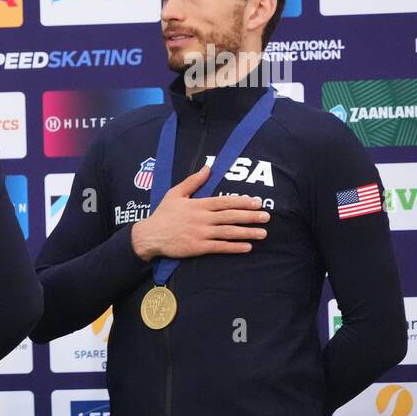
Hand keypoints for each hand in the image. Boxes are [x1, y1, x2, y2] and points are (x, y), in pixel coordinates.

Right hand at [130, 164, 269, 261]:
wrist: (149, 236)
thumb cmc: (163, 214)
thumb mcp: (175, 193)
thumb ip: (193, 181)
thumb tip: (208, 167)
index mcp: (198, 204)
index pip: (224, 201)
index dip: (242, 202)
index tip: (257, 202)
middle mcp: (202, 218)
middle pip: (230, 216)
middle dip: (250, 216)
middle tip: (267, 217)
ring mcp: (200, 233)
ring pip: (228, 232)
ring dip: (247, 232)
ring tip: (262, 233)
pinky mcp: (197, 247)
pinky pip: (220, 247)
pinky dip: (234, 247)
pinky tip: (247, 247)